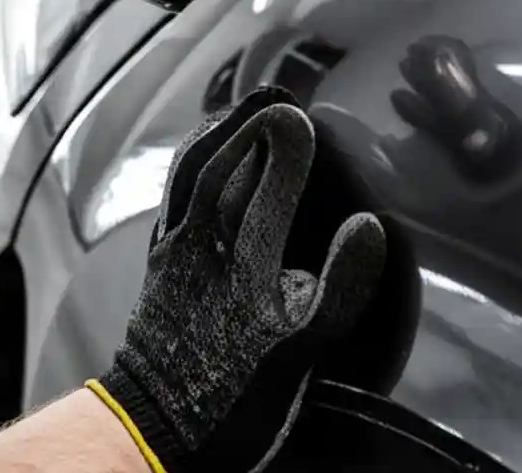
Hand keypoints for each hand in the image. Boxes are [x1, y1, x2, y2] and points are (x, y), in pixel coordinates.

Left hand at [92, 88, 386, 472]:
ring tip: (236, 112)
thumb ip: (340, 284)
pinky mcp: (157, 262)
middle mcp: (206, 245)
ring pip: (192, 174)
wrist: (153, 424)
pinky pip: (171, 196)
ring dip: (215, 136)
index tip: (304, 115)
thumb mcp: (302, 349)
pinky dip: (186, 166)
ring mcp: (175, 250)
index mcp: (248, 262)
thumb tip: (368, 226)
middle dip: (250, 125)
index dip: (288, 144)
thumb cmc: (232, 393)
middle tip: (274, 98)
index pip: (271, 183)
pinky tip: (196, 159)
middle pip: (226, 166)